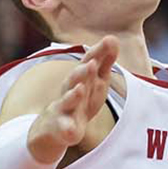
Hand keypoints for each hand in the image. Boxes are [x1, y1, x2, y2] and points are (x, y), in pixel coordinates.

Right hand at [28, 35, 118, 162]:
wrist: (54, 127)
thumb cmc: (80, 98)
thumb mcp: (96, 80)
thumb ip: (104, 61)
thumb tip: (113, 38)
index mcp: (81, 78)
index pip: (89, 62)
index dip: (99, 52)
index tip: (110, 41)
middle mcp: (70, 90)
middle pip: (75, 79)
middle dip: (83, 71)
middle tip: (92, 64)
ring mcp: (64, 109)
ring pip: (66, 101)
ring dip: (73, 95)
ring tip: (80, 89)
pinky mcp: (62, 128)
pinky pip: (64, 129)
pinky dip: (67, 129)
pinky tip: (71, 131)